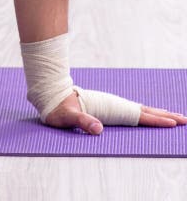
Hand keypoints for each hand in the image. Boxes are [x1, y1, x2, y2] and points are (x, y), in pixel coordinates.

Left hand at [45, 90, 186, 134]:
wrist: (49, 94)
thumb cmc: (58, 107)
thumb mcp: (68, 116)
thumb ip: (82, 122)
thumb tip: (98, 130)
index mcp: (108, 110)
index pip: (137, 116)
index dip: (155, 120)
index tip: (172, 123)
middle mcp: (112, 106)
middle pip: (143, 111)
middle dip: (164, 115)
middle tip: (184, 119)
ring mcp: (110, 106)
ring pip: (138, 110)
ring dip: (156, 113)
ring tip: (172, 117)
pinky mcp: (105, 108)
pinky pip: (129, 111)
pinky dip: (143, 113)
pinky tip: (147, 115)